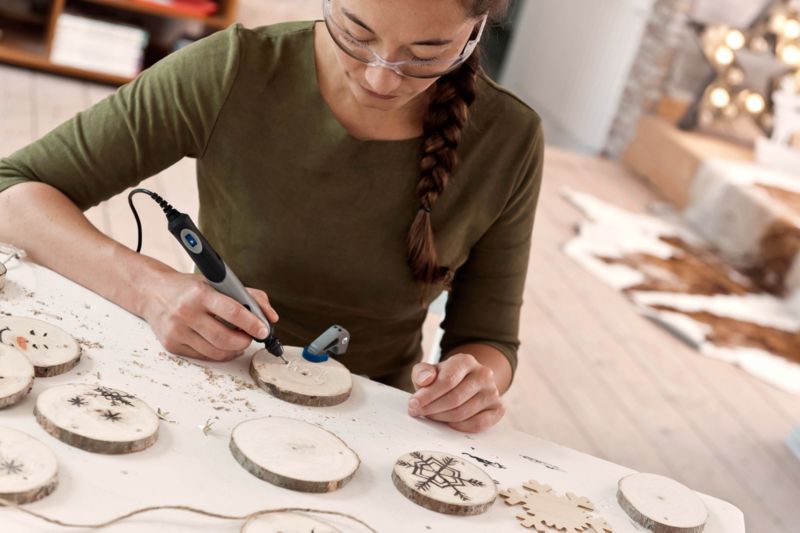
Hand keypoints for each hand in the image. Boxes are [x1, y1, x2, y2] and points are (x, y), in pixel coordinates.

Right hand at [140, 271, 278, 360]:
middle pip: (225, 338)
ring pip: (215, 351)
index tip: (264, 330)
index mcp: (200, 293)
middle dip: (245, 341)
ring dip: (234, 350)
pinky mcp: (171, 345)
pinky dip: (218, 353)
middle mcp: (186, 312)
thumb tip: (271, 317)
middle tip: (252, 337)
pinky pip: (203, 356)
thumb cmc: (189, 288)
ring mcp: (177, 331)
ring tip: (240, 341)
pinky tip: (223, 345)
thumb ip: (249, 296)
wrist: (152, 292)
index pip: (232, 312)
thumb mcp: (218, 283)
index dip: (253, 323)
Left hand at [407, 353, 504, 432]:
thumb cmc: (445, 378)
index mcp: (466, 361)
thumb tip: (425, 379)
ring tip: (432, 415)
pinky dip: (460, 426)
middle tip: (419, 413)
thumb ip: (422, 373)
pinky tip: (449, 422)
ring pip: (463, 413)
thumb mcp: (430, 371)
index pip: (447, 380)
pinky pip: (477, 424)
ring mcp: (493, 392)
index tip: (413, 405)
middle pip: (454, 399)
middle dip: (432, 409)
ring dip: (442, 418)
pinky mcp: (498, 408)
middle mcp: (483, 374)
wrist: (468, 382)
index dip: (427, 396)